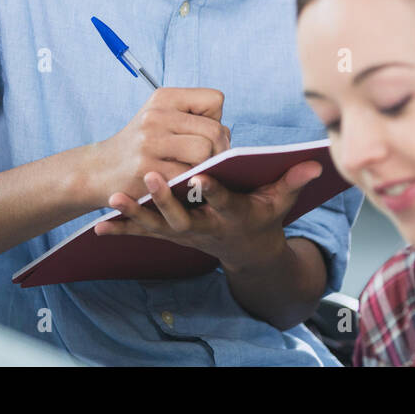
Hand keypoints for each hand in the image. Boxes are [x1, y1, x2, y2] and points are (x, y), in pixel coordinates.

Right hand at [87, 87, 229, 202]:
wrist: (99, 170)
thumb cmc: (141, 146)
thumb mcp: (161, 118)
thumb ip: (194, 119)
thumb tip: (227, 135)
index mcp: (163, 98)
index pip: (215, 100)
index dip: (216, 119)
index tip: (202, 134)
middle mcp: (156, 115)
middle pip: (214, 130)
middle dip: (220, 150)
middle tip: (209, 162)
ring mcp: (150, 142)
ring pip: (205, 152)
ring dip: (207, 167)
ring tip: (196, 172)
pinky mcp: (147, 169)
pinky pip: (188, 177)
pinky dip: (193, 183)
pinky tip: (185, 185)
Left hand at [95, 161, 322, 272]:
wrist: (244, 249)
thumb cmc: (261, 216)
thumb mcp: (279, 201)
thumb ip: (292, 181)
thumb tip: (314, 164)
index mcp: (231, 214)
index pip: (222, 200)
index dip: (213, 190)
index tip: (202, 174)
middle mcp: (204, 226)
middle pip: (182, 215)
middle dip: (166, 197)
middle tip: (151, 175)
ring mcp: (183, 233)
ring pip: (156, 225)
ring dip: (135, 212)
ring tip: (114, 197)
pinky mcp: (168, 235)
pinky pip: (142, 233)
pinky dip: (121, 229)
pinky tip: (100, 226)